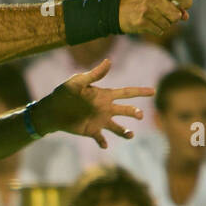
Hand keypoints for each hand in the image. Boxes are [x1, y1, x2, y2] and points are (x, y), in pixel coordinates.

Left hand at [35, 58, 152, 147]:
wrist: (52, 110)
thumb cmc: (64, 93)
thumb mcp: (78, 82)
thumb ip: (94, 75)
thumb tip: (109, 61)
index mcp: (105, 95)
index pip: (126, 93)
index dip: (140, 92)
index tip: (153, 91)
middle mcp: (105, 108)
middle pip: (125, 110)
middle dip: (134, 112)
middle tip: (139, 115)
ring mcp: (99, 120)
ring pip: (117, 127)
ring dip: (124, 132)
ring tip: (130, 135)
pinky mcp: (91, 131)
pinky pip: (101, 138)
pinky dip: (103, 142)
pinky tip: (105, 144)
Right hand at [119, 0, 190, 37]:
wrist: (115, 9)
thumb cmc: (137, 1)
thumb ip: (170, 2)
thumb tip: (185, 16)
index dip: (188, 1)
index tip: (187, 6)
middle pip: (176, 15)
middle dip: (173, 18)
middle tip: (166, 16)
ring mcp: (147, 11)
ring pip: (168, 25)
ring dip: (163, 24)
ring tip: (153, 19)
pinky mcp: (142, 23)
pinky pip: (159, 31)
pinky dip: (156, 29)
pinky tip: (148, 24)